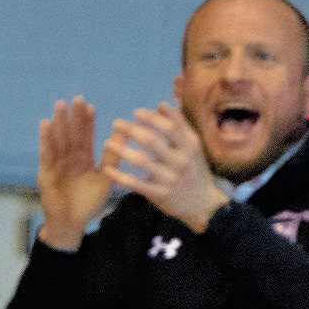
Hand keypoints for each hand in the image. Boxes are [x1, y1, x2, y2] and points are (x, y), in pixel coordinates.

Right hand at [36, 99, 113, 250]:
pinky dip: (45, 139)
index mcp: (84, 160)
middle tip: (77, 98)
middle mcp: (69, 159)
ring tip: (60, 105)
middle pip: (72, 134)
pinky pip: (46, 153)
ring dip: (59, 122)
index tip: (90, 106)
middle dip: (74, 117)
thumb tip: (125, 137)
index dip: (87, 122)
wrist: (71, 223)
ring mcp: (57, 164)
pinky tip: (45, 124)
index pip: (86, 137)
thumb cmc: (88, 204)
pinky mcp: (46, 172)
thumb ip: (112, 158)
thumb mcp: (105, 179)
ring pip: (59, 139)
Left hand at [103, 103, 227, 233]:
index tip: (136, 112)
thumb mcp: (193, 147)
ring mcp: (170, 178)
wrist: (202, 204)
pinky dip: (119, 176)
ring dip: (122, 150)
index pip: (169, 126)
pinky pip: (136, 184)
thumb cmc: (193, 169)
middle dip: (131, 130)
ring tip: (107, 143)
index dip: (151, 117)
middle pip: (152, 141)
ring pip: (142, 161)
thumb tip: (162, 104)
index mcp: (190, 146)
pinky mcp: (160, 194)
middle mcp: (181, 161)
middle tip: (116, 123)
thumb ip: (179, 125)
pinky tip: (107, 169)